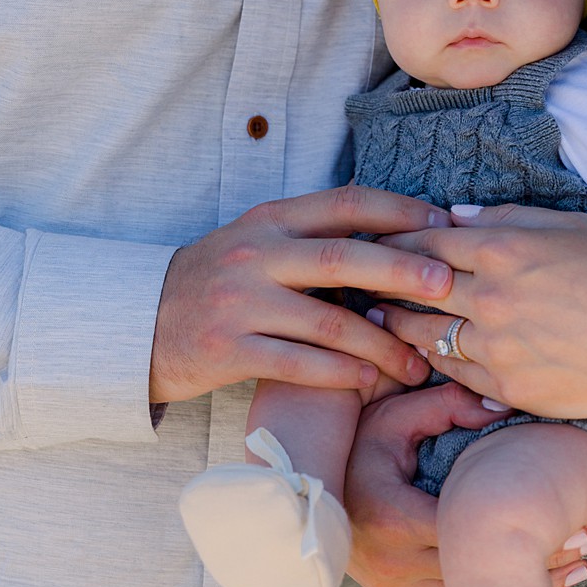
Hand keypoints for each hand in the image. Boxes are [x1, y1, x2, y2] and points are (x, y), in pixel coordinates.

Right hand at [149, 185, 455, 403]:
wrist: (138, 322)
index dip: (401, 213)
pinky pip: (298, 364)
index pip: (347, 204)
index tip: (445, 229)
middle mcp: (258, 254)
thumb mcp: (258, 240)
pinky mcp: (228, 350)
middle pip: (346, 258)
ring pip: (329, 322)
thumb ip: (313, 232)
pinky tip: (369, 382)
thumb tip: (392, 223)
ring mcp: (241, 303)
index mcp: (271, 219)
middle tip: (448, 288)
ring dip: (382, 344)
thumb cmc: (216, 280)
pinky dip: (340, 373)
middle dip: (404, 272)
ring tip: (417, 362)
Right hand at [344, 381, 586, 586]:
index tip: (580, 523)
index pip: (474, 536)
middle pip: (482, 577)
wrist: (306, 492)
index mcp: (394, 519)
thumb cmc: (358, 446)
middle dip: (542, 565)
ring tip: (581, 564)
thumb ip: (447, 405)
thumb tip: (503, 409)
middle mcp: (393, 566)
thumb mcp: (397, 417)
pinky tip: (538, 582)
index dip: (532, 536)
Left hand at [376, 205, 586, 431]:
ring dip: (395, 326)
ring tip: (376, 320)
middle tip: (352, 283)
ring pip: (423, 334)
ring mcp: (495, 345)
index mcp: (502, 249)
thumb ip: (502, 219)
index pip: (425, 241)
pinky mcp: (507, 386)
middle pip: (413, 288)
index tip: (372, 244)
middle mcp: (490, 296)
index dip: (393, 242)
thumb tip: (451, 215)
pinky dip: (432, 362)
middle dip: (379, 284)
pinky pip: (453, 373)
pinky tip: (418, 356)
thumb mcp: (564, 226)